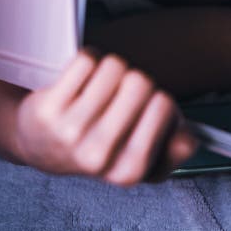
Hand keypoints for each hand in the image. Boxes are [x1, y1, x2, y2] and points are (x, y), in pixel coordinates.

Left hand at [14, 50, 197, 185]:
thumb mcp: (142, 156)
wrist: (43, 146)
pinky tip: (82, 79)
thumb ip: (175, 148)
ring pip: (115, 66)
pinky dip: (89, 60)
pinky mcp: (47, 108)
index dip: (159, 98)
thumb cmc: (101, 144)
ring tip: (101, 87)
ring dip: (111, 69)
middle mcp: (98, 155)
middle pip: (141, 81)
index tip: (145, 109)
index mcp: (129, 170)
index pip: (163, 104)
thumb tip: (188, 139)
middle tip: (121, 96)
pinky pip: (87, 60)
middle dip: (136, 81)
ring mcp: (70, 132)